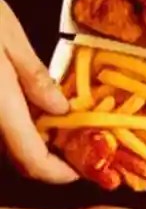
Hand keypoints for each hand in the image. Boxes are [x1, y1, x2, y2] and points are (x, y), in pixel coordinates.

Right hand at [0, 0, 77, 182]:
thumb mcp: (7, 34)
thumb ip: (33, 77)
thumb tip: (60, 109)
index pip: (31, 161)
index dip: (57, 173)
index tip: (76, 171)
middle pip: (12, 158)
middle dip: (42, 158)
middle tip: (68, 142)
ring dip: (22, 140)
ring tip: (48, 123)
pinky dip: (4, 124)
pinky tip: (17, 106)